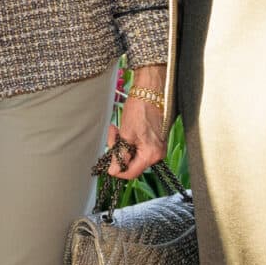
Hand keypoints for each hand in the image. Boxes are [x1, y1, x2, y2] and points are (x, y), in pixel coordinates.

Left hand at [106, 64, 167, 179]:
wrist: (150, 91)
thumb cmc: (140, 109)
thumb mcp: (126, 134)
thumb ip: (120, 155)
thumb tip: (113, 171)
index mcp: (151, 154)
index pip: (131, 173)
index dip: (117, 168)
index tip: (108, 158)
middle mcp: (157, 154)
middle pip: (132, 163)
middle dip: (119, 151)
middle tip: (114, 133)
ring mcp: (157, 147)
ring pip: (133, 154)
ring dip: (122, 144)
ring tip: (118, 128)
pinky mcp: (155, 140)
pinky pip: (138, 147)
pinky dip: (129, 140)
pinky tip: (125, 128)